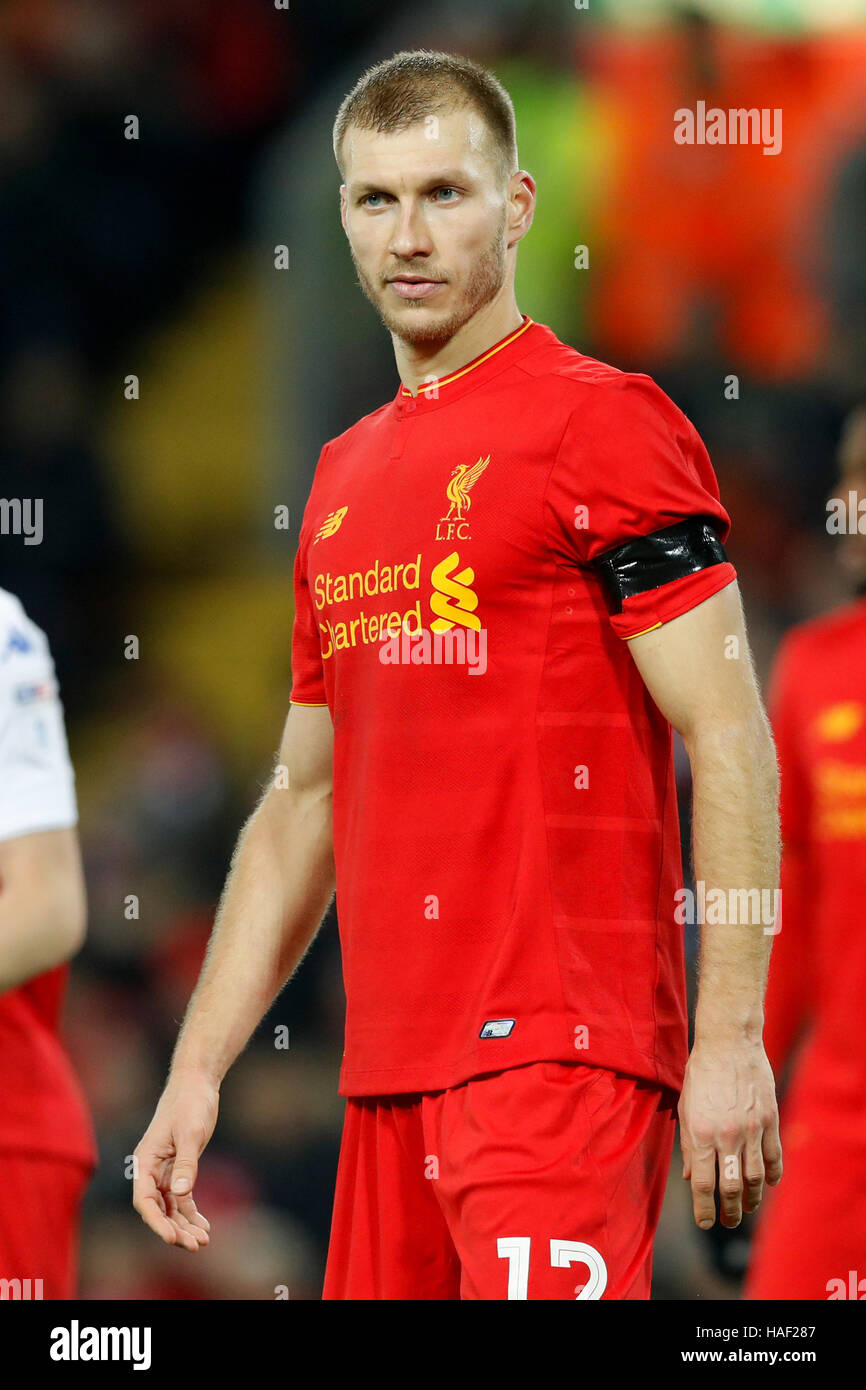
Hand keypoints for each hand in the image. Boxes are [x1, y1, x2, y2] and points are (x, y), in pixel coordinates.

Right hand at [132, 1072, 218, 1250]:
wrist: (197, 1084)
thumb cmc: (190, 1103)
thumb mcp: (190, 1132)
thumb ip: (185, 1163)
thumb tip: (181, 1194)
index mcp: (145, 1160)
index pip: (144, 1200)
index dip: (156, 1222)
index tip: (171, 1238)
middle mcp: (151, 1169)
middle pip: (158, 1209)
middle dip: (174, 1229)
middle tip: (195, 1245)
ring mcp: (164, 1171)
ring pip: (170, 1207)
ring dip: (184, 1225)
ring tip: (203, 1241)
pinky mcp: (179, 1169)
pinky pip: (182, 1198)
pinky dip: (191, 1212)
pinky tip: (205, 1227)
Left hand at [679, 1038, 781, 1229]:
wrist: (728, 1043)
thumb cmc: (701, 1074)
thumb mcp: (685, 1108)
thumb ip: (689, 1146)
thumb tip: (690, 1178)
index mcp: (701, 1132)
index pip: (703, 1184)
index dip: (703, 1209)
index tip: (705, 1222)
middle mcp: (727, 1134)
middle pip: (731, 1187)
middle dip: (730, 1212)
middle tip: (728, 1221)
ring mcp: (752, 1128)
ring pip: (755, 1177)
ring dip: (752, 1199)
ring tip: (747, 1208)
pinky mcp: (770, 1119)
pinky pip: (774, 1156)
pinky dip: (773, 1175)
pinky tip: (768, 1184)